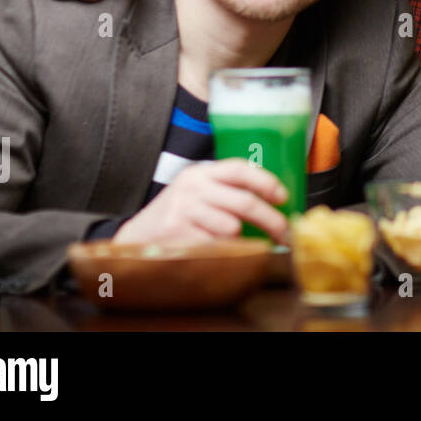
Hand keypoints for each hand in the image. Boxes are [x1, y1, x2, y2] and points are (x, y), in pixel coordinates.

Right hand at [113, 159, 290, 244]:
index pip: (240, 169)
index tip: (283, 198)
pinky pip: (215, 246)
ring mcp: (184, 211)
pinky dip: (223, 252)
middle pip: (245, 202)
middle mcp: (193, 188)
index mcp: (201, 173)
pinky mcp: (177, 235)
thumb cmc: (177, 214)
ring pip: (232, 227)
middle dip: (271, 220)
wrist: (136, 237)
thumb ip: (225, 189)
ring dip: (241, 240)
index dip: (266, 182)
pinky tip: (218, 252)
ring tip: (237, 243)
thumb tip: (272, 200)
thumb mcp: (197, 191)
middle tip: (284, 234)